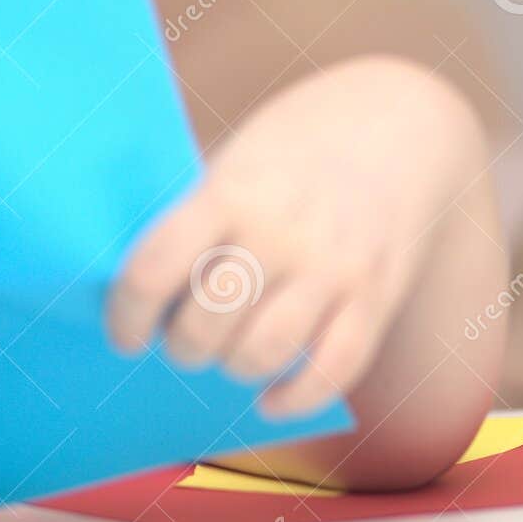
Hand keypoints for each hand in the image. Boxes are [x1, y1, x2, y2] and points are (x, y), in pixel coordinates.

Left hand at [105, 56, 485, 417]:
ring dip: (230, 368)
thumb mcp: (232, 163)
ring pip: (261, 353)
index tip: (124, 334)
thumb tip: (139, 296)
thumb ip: (193, 222)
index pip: (154, 269)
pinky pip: (333, 371)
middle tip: (180, 337)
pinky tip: (269, 398)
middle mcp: (280, 233)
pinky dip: (294, 398)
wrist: (398, 123)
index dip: (125, 315)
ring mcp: (333, 268)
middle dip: (180, 346)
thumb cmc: (291, 152)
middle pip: (204, 324)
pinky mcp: (378, 297)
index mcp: (229, 193)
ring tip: (224, 354)